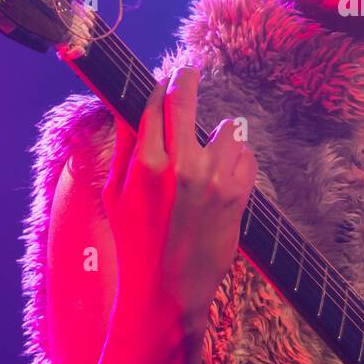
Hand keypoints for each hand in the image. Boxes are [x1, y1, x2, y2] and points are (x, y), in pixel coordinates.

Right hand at [102, 66, 257, 330]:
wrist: (165, 292)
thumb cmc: (134, 242)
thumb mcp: (115, 194)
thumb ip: (124, 148)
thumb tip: (130, 109)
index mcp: (144, 164)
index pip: (155, 105)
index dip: (162, 85)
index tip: (168, 76)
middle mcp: (180, 166)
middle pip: (187, 101)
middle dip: (187, 80)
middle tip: (189, 72)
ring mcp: (213, 180)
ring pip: (228, 128)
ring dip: (221, 133)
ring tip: (212, 148)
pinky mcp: (238, 196)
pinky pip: (247, 156)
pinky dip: (240, 158)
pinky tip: (226, 172)